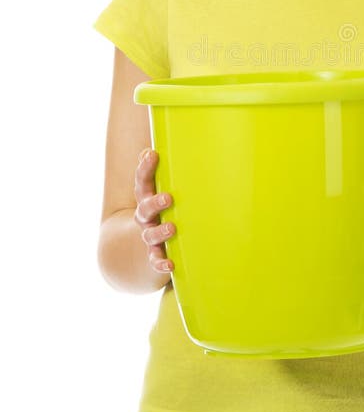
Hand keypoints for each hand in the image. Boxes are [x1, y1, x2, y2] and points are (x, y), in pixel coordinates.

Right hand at [133, 148, 175, 273]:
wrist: (142, 247)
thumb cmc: (161, 210)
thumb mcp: (160, 190)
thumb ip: (166, 171)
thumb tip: (164, 146)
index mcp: (146, 198)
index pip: (142, 181)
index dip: (145, 168)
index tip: (152, 154)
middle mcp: (144, 217)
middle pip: (144, 208)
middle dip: (155, 202)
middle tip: (169, 198)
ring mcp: (148, 236)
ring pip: (150, 235)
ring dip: (160, 231)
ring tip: (172, 228)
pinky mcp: (155, 255)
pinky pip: (155, 260)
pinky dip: (161, 264)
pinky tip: (170, 265)